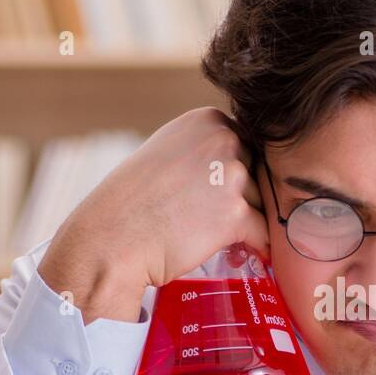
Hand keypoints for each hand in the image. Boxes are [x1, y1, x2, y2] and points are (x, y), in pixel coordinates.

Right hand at [37, 107, 268, 322]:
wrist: (111, 240)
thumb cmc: (131, 203)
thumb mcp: (167, 153)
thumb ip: (204, 151)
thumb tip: (242, 167)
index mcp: (207, 120)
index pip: (245, 146)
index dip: (234, 172)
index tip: (217, 192)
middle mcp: (224, 140)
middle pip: (257, 172)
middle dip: (243, 196)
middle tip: (217, 218)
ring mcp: (232, 177)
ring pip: (260, 203)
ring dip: (246, 222)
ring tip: (217, 237)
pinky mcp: (236, 215)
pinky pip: (264, 232)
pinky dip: (259, 246)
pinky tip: (251, 254)